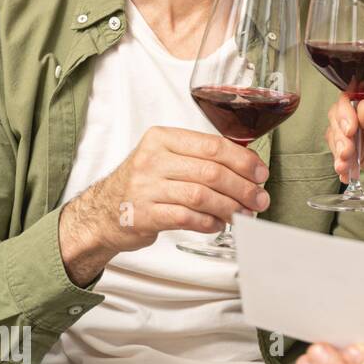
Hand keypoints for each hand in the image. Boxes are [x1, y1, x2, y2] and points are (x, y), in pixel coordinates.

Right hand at [59, 126, 269, 284]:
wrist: (102, 212)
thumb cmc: (144, 184)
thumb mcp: (166, 159)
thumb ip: (201, 157)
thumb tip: (249, 167)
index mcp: (162, 139)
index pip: (213, 146)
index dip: (243, 161)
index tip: (261, 174)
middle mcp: (152, 159)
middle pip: (211, 172)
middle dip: (243, 188)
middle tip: (259, 200)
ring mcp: (145, 187)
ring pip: (202, 196)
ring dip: (230, 208)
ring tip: (243, 215)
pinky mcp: (143, 214)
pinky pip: (187, 218)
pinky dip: (209, 223)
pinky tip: (217, 224)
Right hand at [326, 83, 363, 205]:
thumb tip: (361, 109)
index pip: (352, 94)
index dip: (346, 108)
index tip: (351, 125)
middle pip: (338, 114)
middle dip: (339, 131)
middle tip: (348, 147)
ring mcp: (360, 133)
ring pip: (336, 135)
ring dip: (337, 148)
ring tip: (345, 162)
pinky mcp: (359, 153)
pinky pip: (342, 156)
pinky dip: (341, 164)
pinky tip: (346, 173)